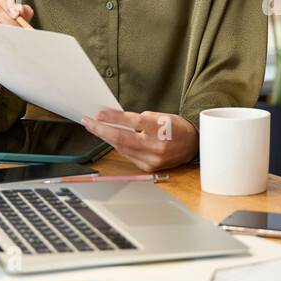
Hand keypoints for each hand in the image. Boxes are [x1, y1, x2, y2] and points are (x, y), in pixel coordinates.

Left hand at [81, 110, 197, 172]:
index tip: (98, 114)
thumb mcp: (160, 116)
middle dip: (102, 130)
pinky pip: (128, 155)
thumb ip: (137, 119)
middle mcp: (156, 146)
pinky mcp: (149, 167)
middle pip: (122, 138)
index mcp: (161, 129)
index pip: (132, 122)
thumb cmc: (176, 128)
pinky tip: (111, 139)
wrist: (192, 145)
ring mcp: (152, 159)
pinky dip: (118, 146)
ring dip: (107, 138)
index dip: (113, 118)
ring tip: (96, 128)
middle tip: (88, 122)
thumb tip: (112, 118)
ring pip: (122, 147)